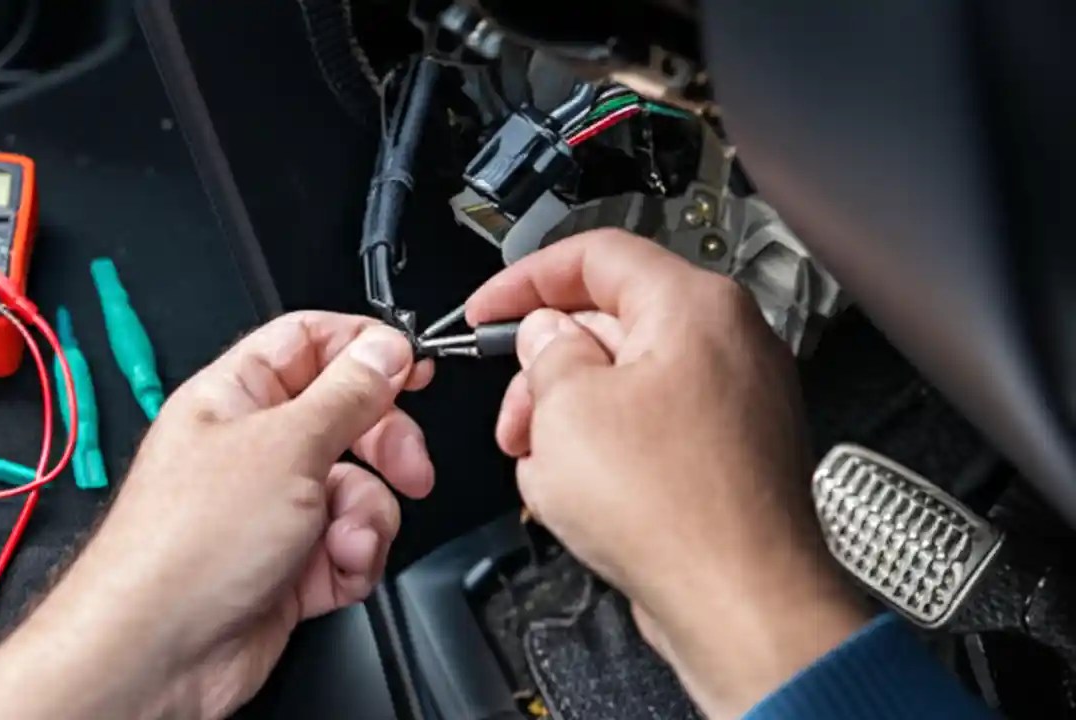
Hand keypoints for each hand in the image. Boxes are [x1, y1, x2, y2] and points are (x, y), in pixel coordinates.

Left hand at [0, 312, 433, 719]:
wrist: (160, 651)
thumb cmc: (187, 544)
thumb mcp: (287, 446)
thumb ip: (349, 393)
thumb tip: (385, 348)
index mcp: (238, 396)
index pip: (311, 343)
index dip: (365, 349)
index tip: (412, 368)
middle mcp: (256, 448)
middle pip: (350, 418)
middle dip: (387, 445)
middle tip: (407, 466)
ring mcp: (275, 508)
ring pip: (360, 489)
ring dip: (368, 517)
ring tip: (344, 538)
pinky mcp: (293, 563)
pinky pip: (352, 544)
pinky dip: (354, 559)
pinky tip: (333, 570)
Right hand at [466, 230, 868, 718]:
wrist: (743, 606)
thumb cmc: (676, 512)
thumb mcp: (568, 410)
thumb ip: (546, 351)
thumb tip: (546, 335)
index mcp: (694, 307)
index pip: (596, 256)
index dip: (526, 279)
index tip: (489, 310)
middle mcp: (728, 342)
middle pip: (609, 322)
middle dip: (546, 369)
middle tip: (515, 412)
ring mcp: (736, 399)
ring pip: (625, 382)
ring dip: (571, 419)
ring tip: (547, 469)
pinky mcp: (730, 451)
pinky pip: (651, 429)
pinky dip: (608, 451)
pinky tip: (584, 495)